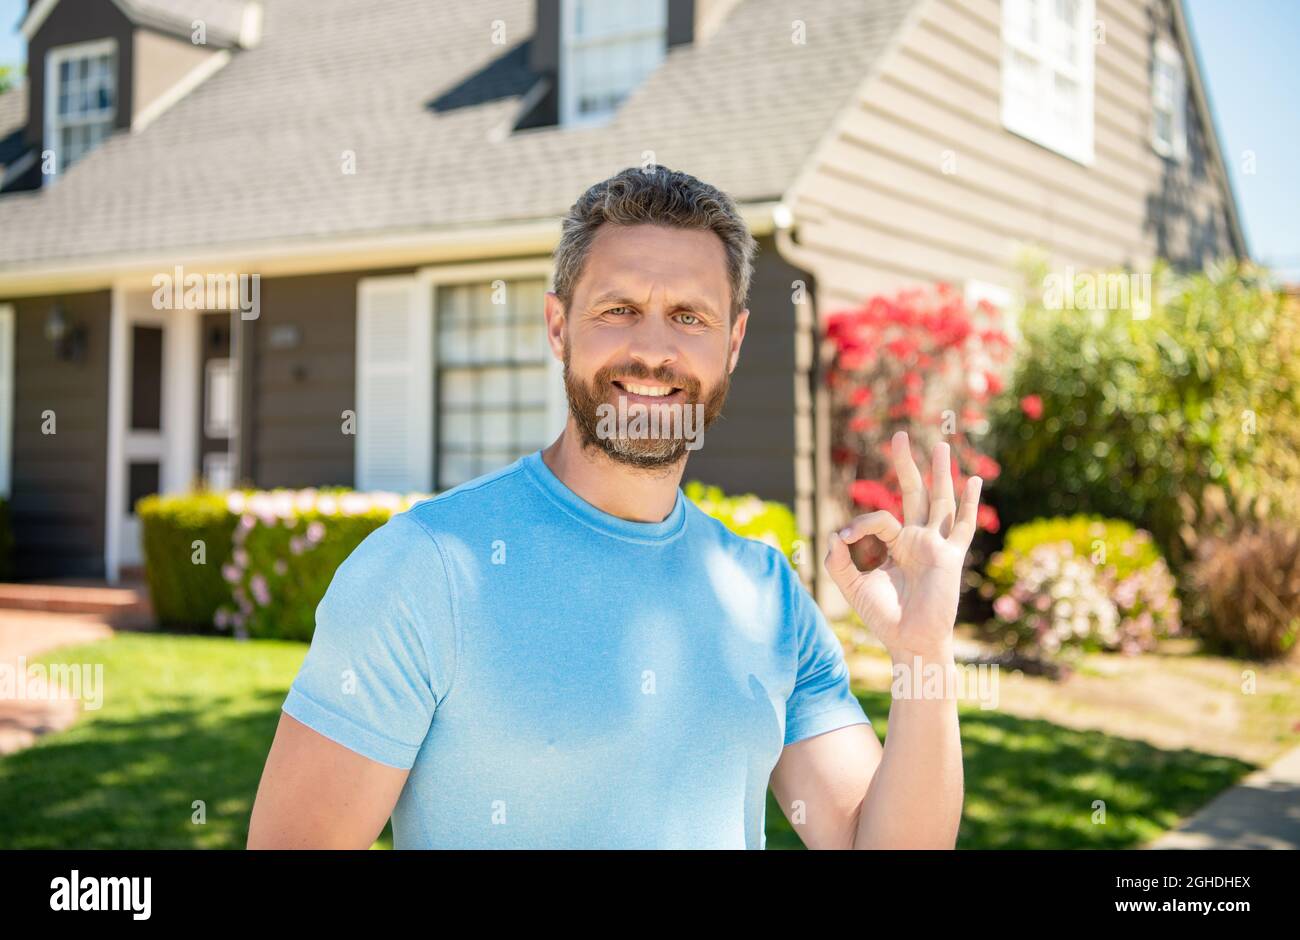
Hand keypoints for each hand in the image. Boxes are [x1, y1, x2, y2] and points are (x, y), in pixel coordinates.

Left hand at [824, 431, 982, 660]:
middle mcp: (917, 541)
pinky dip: (969, 505)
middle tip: (899, 436)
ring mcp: (935, 547)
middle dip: (907, 465)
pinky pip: (963, 527)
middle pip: (913, 494)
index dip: (859, 523)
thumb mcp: (852, 586)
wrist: (909, 643)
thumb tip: (834, 534)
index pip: (878, 519)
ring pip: (939, 502)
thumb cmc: (884, 618)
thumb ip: (838, 562)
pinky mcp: (949, 558)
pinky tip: (973, 481)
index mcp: (894, 546)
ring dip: (941, 474)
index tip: (843, 539)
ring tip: (941, 445)